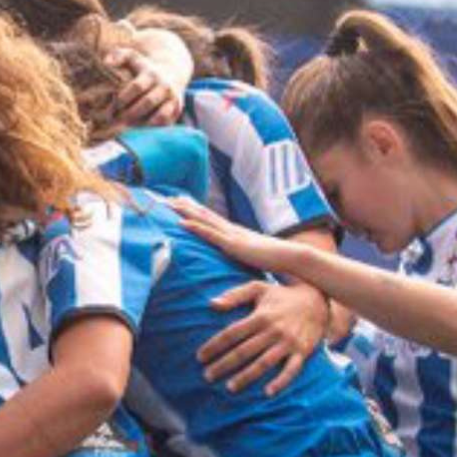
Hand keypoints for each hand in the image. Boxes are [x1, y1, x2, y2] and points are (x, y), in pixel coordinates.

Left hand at [105, 48, 183, 127]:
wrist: (172, 70)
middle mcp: (164, 85)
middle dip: (130, 113)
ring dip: (143, 124)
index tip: (114, 105)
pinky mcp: (177, 109)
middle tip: (118, 120)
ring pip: (160, 115)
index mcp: (151, 73)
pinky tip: (141, 129)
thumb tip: (106, 62)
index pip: (136, 86)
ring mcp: (172, 98)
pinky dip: (153, 128)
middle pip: (147, 102)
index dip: (123, 97)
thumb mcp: (132, 57)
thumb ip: (119, 56)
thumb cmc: (144, 67)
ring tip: (130, 126)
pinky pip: (166, 123)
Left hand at [169, 198, 296, 273]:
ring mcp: (232, 235)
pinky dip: (195, 227)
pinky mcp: (233, 245)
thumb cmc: (275, 260)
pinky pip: (210, 234)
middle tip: (164, 197)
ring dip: (184, 211)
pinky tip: (181, 222)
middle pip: (203, 214)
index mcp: (234, 232)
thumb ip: (242, 255)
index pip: (210, 217)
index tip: (178, 201)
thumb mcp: (252, 256)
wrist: (292, 257)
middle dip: (183, 205)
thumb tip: (236, 258)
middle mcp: (231, 229)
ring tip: (167, 204)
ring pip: (203, 219)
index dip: (194, 208)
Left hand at [196, 281, 329, 395]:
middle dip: (224, 365)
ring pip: (264, 363)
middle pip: (244, 351)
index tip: (199, 357)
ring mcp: (288, 342)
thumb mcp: (258, 288)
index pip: (231, 333)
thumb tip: (212, 304)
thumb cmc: (281, 295)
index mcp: (260, 316)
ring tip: (229, 387)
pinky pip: (291, 370)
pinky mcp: (302, 352)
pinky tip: (268, 393)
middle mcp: (273, 330)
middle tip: (207, 376)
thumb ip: (234, 295)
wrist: (317, 300)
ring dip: (246, 376)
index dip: (214, 346)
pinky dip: (281, 382)